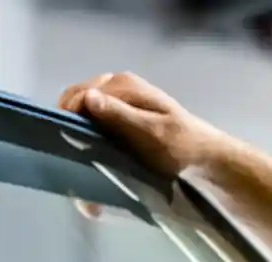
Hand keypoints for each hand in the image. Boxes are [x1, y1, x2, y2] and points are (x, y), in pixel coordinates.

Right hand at [57, 72, 230, 177]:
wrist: (208, 161)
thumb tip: (87, 99)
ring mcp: (119, 104)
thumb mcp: (150, 133)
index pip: (77, 95)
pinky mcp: (122, 120)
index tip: (63, 147)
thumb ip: (118, 116)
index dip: (65, 118)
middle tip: (72, 161)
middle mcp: (117, 89)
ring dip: (78, 138)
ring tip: (81, 164)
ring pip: (83, 116)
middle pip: (76, 104)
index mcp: (123, 86)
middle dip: (69, 129)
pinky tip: (94, 162)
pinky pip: (95, 125)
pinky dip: (89, 143)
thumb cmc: (182, 147)